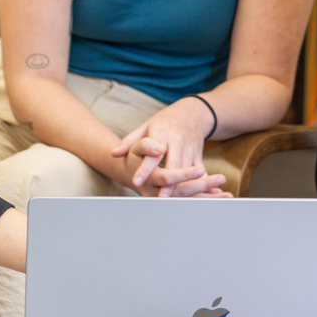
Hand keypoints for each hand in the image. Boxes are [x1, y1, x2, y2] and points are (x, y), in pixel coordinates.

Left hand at [111, 98, 228, 197]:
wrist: (193, 112)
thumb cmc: (165, 121)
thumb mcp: (146, 126)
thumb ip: (130, 141)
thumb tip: (113, 154)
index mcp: (162, 135)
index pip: (151, 154)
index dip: (144, 169)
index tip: (136, 181)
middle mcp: (177, 143)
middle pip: (174, 166)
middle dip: (169, 183)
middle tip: (160, 199)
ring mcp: (190, 149)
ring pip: (189, 171)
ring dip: (184, 187)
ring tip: (178, 203)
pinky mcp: (198, 155)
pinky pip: (200, 171)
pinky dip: (201, 184)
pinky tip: (203, 196)